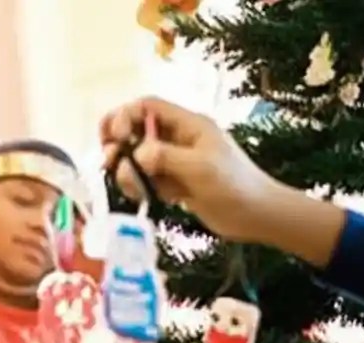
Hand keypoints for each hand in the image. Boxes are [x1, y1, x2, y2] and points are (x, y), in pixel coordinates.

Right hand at [99, 96, 278, 240]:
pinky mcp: (172, 183)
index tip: (116, 138)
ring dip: (126, 170)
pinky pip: (144, 178)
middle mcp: (177, 139)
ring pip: (136, 157)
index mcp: (187, 124)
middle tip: (108, 161)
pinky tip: (144, 197)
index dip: (125, 116)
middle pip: (135, 129)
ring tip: (133, 187)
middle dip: (117, 143)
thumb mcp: (200, 167)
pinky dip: (137, 186)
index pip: (147, 107)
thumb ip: (165, 156)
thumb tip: (135, 154)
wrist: (255, 215)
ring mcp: (173, 161)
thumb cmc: (234, 185)